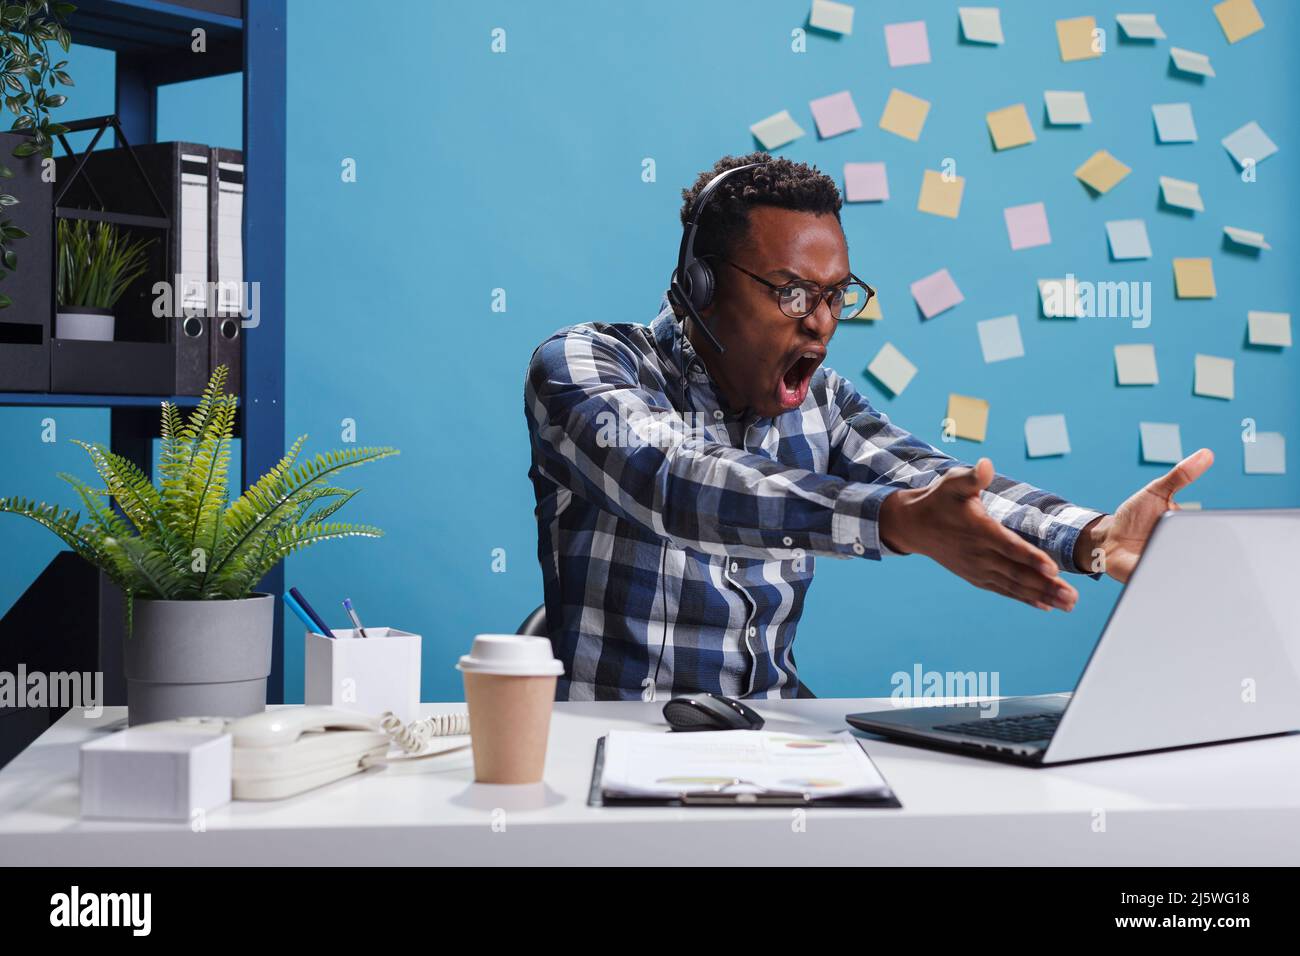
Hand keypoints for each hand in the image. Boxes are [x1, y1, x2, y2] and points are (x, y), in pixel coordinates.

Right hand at [879, 458, 1078, 611]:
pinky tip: (1045, 605)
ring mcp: (978, 568)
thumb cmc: (938, 501)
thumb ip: (972, 477)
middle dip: (1046, 586)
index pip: (1009, 546)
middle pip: (1017, 573)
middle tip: (1072, 598)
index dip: (1031, 557)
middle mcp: (979, 554)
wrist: (914, 526)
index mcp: (979, 530)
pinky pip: (1004, 590)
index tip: (1053, 568)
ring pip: (1014, 585)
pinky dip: (1024, 598)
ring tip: (1068, 605)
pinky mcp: (976, 576)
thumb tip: (986, 464)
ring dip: (1042, 596)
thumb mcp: (952, 483)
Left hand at [1074, 448, 1213, 582]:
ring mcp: (1167, 566)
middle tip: (1186, 539)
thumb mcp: (1157, 491)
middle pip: (1199, 554)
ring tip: (1169, 553)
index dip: (1216, 531)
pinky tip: (1159, 571)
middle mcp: (1182, 551)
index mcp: (1189, 531)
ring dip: (1180, 564)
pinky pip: (1159, 579)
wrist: (1108, 540)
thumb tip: (1206, 454)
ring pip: (1182, 570)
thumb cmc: (1135, 515)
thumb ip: (1180, 476)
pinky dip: (1160, 576)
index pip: (1208, 533)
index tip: (1216, 527)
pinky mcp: (1149, 578)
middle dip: (1199, 550)